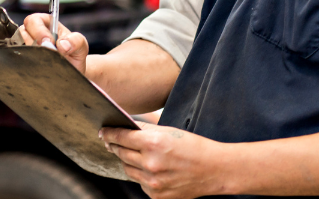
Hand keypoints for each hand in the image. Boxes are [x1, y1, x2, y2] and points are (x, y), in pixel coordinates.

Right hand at [18, 13, 88, 73]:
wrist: (71, 73)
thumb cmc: (74, 54)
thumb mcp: (81, 46)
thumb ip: (76, 41)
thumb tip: (63, 45)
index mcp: (46, 23)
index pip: (34, 20)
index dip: (39, 31)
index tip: (49, 43)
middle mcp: (33, 33)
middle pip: (21, 32)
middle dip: (32, 42)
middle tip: (45, 53)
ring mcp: (26, 46)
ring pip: (18, 46)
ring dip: (30, 54)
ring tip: (43, 61)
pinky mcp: (23, 59)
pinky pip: (18, 59)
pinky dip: (26, 63)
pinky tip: (37, 68)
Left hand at [100, 122, 230, 198]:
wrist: (215, 170)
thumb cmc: (194, 147)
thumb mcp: (169, 132)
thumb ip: (145, 130)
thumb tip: (124, 127)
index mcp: (153, 143)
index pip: (121, 137)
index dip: (109, 133)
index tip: (103, 132)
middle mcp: (150, 164)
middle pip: (121, 153)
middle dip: (115, 146)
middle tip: (112, 141)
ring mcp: (153, 182)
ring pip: (128, 169)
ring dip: (128, 161)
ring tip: (136, 155)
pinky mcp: (156, 196)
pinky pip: (140, 183)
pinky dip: (142, 175)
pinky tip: (152, 170)